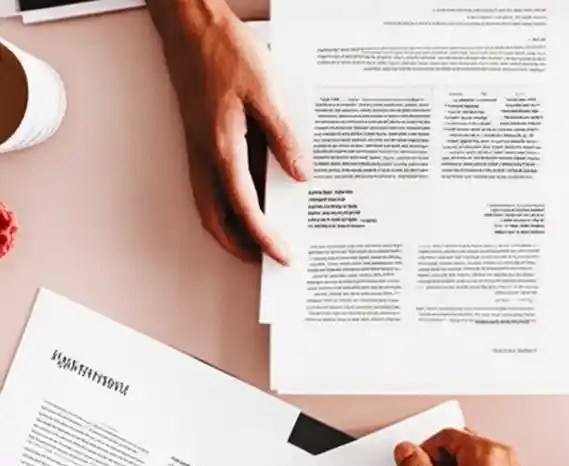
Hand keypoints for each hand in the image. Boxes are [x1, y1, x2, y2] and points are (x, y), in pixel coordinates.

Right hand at [148, 0, 306, 263]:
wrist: (190, 25)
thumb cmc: (225, 52)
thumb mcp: (267, 93)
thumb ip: (283, 138)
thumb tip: (300, 176)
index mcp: (222, 147)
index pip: (244, 207)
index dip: (264, 237)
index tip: (282, 255)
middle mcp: (204, 153)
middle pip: (215, 217)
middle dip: (239, 244)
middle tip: (267, 259)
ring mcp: (197, 146)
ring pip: (207, 202)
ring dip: (230, 226)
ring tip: (259, 238)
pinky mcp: (198, 136)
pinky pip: (208, 183)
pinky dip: (226, 202)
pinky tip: (248, 198)